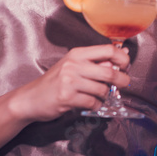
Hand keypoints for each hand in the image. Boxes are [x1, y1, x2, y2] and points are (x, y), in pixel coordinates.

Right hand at [9, 44, 130, 122]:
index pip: (108, 50)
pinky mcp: (66, 98)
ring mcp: (69, 81)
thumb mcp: (74, 66)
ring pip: (102, 89)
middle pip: (109, 71)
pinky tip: (90, 104)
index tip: (126, 66)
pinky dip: (96, 105)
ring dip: (105, 96)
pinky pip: (92, 103)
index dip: (122, 58)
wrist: (30, 98)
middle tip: (123, 84)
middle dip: (122, 80)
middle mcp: (73, 64)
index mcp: (77, 53)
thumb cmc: (55, 81)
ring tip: (100, 96)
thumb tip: (123, 54)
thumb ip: (96, 61)